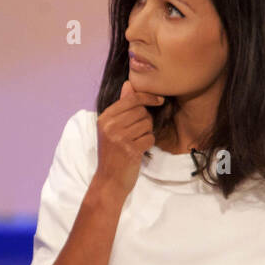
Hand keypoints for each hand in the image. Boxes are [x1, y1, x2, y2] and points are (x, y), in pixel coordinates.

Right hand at [94, 81, 164, 197]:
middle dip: (145, 120)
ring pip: (147, 124)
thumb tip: (128, 84)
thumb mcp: (112, 128)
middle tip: (137, 132)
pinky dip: (148, 143)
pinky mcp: (130, 150)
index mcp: (104, 118)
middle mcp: (110, 126)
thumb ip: (121, 106)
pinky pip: (150, 137)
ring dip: (146, 132)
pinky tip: (139, 150)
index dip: (148, 97)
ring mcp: (119, 138)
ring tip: (135, 142)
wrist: (109, 180)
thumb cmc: (113, 153)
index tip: (159, 99)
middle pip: (141, 111)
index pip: (131, 99)